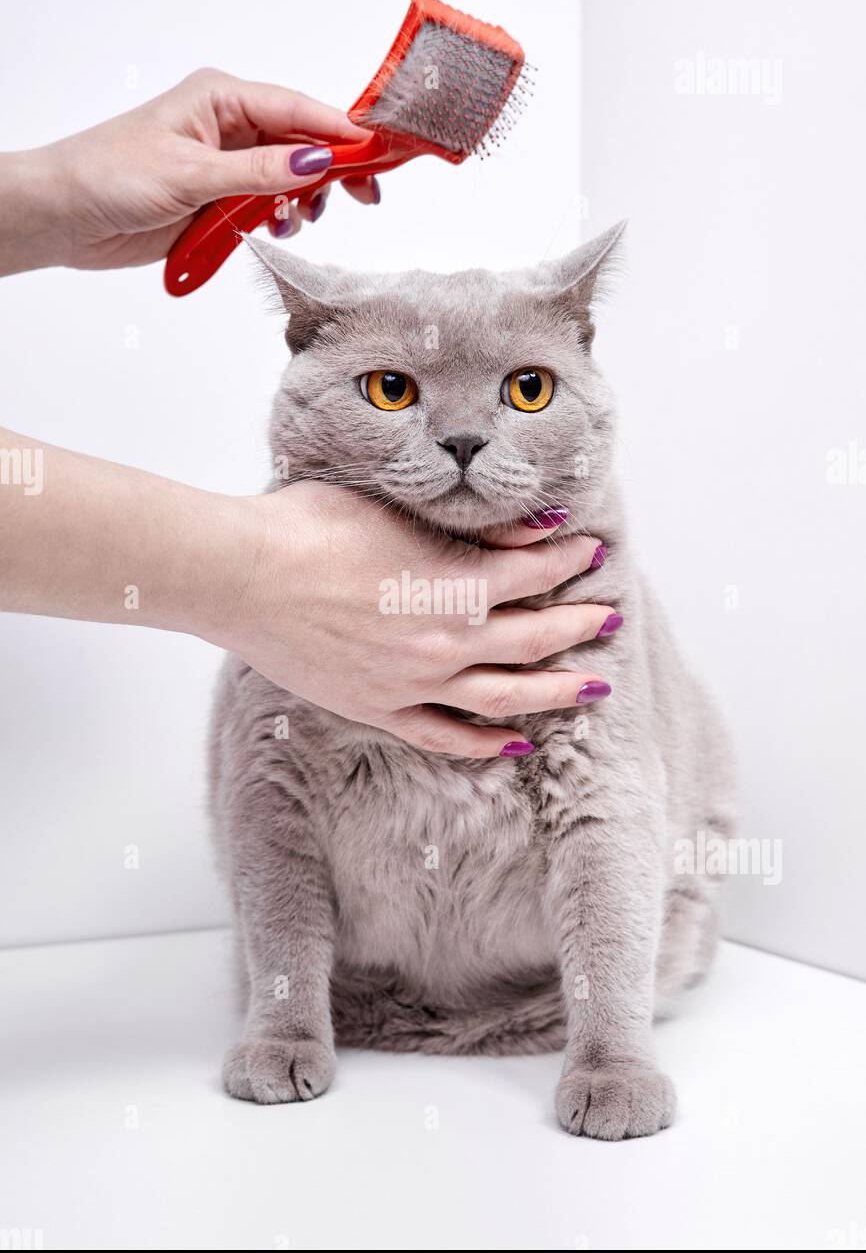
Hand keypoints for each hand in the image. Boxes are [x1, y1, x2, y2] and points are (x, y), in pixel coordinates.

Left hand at [0, 69, 379, 275]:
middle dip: (331, 169)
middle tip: (362, 197)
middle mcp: (228, 126)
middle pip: (301, 142)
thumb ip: (259, 172)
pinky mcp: (218, 199)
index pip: (296, 109)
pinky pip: (266, 205)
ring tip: (294, 221)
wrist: (67, 216)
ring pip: (289, 178)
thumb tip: (314, 160)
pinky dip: (278, 218)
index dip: (340, 131)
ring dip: (301, 201)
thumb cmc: (112, 175)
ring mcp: (226, 164)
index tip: (378, 153)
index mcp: (221, 99)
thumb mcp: (192, 174)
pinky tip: (274, 229)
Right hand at [219, 482, 614, 757]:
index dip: (570, 560)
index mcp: (456, 587)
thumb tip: (538, 530)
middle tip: (607, 620)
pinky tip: (513, 742)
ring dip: (555, 692)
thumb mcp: (399, 510)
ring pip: (503, 697)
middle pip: (533, 640)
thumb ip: (476, 530)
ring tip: (592, 688)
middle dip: (578, 628)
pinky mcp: (379, 709)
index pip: (536, 576)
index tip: (591, 551)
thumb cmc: (310, 528)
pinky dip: (485, 742)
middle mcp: (446, 644)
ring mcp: (414, 685)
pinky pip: (445, 736)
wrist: (241, 576)